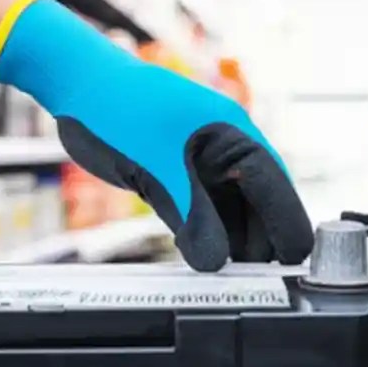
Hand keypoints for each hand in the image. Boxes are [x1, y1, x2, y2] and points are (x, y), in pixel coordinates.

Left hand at [0, 0, 312, 270]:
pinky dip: (204, 235)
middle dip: (258, 241)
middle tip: (247, 282)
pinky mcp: (179, 176)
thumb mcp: (156, 167)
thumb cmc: (118, 108)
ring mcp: (203, 163)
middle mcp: (226, 150)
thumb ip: (191, 216)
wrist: (77, 84)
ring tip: (223, 277)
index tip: (291, 266)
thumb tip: (216, 263)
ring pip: (231, 213)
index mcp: (235, 135)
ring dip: (230, 243)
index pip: (276, 187)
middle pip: (258, 205)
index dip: (286, 226)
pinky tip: (198, 257)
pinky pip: (203, 213)